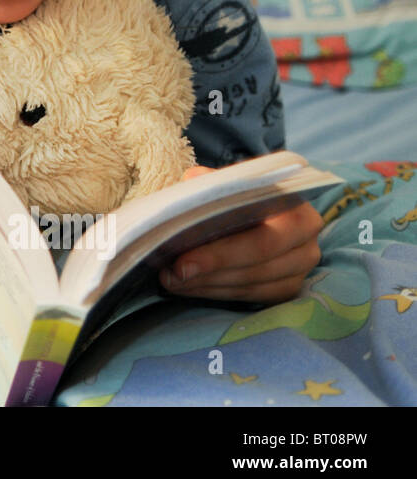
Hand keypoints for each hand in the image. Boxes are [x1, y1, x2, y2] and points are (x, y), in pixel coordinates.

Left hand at [158, 165, 324, 302]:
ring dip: (206, 285)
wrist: (251, 208)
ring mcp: (300, 269)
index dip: (221, 254)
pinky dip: (216, 292)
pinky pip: (251, 296)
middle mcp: (307, 242)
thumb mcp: (226, 182)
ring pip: (251, 285)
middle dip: (210, 272)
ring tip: (171, 280)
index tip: (182, 262)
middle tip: (172, 275)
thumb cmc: (236, 194)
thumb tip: (194, 183)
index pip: (263, 239)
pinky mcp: (288, 287)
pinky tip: (189, 286)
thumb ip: (212, 182)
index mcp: (297, 210)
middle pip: (258, 267)